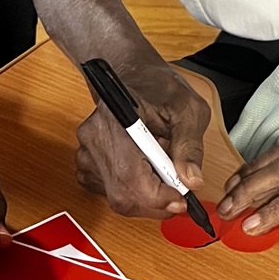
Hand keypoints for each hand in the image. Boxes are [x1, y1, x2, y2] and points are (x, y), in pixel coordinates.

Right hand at [75, 60, 209, 218]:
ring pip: (117, 198)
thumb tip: (191, 180)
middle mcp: (94, 137)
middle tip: (181, 194)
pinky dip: (134, 193)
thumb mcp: (189, 110)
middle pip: (122, 194)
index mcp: (117, 118)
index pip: (130, 175)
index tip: (182, 199)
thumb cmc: (160, 89)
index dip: (158, 197)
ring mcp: (87, 152)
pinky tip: (146, 173)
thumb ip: (190, 146)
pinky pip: (111, 194)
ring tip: (163, 173)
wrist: (134, 77)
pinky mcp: (87, 164)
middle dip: (157, 202)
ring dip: (147, 198)